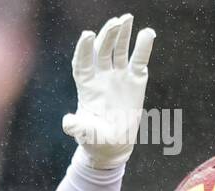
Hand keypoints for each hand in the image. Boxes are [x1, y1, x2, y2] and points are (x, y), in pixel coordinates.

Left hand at [63, 15, 155, 169]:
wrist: (113, 146)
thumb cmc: (95, 140)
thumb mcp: (84, 135)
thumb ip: (77, 127)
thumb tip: (68, 122)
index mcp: (86, 87)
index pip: (82, 63)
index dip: (84, 49)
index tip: (87, 35)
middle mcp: (101, 76)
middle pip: (102, 51)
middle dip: (107, 36)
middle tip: (115, 23)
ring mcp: (118, 76)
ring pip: (119, 50)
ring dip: (122, 34)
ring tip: (127, 19)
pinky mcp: (135, 79)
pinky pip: (139, 59)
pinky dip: (143, 46)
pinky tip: (147, 34)